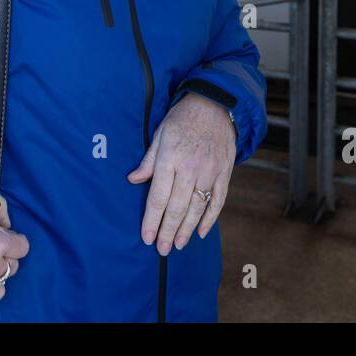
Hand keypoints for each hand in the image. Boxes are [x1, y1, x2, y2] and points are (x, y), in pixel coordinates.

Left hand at [127, 95, 235, 254]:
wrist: (215, 106)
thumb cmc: (182, 120)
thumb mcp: (159, 134)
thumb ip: (148, 161)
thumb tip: (132, 180)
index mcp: (170, 159)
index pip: (158, 197)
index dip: (151, 220)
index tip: (146, 237)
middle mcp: (190, 168)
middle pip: (176, 208)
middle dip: (167, 231)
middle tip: (162, 250)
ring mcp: (210, 172)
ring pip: (197, 208)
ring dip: (186, 229)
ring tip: (178, 245)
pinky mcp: (224, 173)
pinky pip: (218, 201)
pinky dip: (210, 219)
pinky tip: (200, 232)